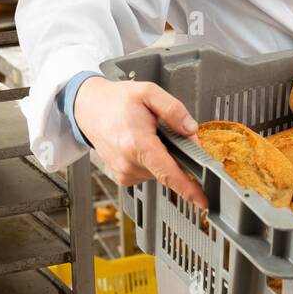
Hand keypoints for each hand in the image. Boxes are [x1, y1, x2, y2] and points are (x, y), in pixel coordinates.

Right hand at [73, 76, 208, 208]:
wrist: (90, 109)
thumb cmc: (116, 101)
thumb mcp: (148, 92)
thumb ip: (173, 109)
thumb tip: (191, 129)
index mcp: (138, 143)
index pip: (168, 172)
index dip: (188, 188)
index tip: (202, 200)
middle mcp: (129, 163)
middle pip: (169, 168)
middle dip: (177, 153)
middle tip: (164, 129)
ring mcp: (125, 173)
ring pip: (160, 171)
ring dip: (163, 155)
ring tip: (147, 134)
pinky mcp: (123, 177)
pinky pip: (149, 172)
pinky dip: (152, 160)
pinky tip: (141, 144)